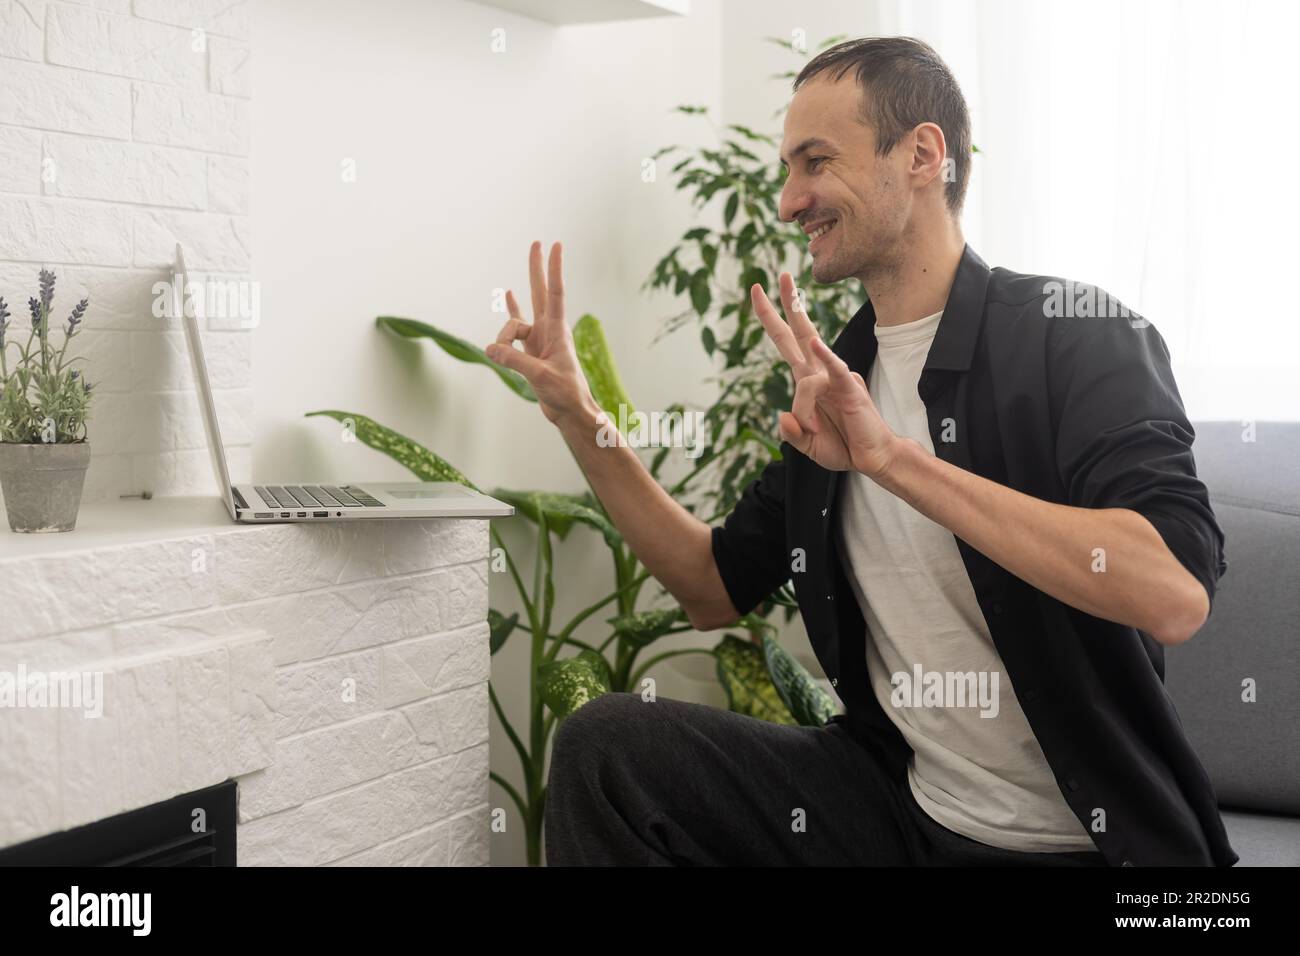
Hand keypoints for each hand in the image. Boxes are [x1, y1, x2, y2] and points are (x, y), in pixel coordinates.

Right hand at [485, 241, 594, 425]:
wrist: (571, 412)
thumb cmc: (564, 394)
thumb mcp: (538, 376)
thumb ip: (513, 360)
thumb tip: (489, 349)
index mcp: (558, 331)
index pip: (555, 292)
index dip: (554, 268)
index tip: (555, 246)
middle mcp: (549, 330)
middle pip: (540, 292)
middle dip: (536, 268)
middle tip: (536, 242)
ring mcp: (540, 339)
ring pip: (514, 324)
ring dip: (503, 338)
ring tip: (500, 355)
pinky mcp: (531, 350)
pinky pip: (515, 328)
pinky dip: (511, 312)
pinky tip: (508, 294)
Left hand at [751, 272, 901, 478]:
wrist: (872, 457)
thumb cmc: (843, 446)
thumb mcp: (807, 445)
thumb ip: (791, 433)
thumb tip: (783, 417)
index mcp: (807, 381)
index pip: (786, 342)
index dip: (770, 318)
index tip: (757, 292)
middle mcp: (819, 372)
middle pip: (798, 331)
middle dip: (788, 303)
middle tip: (780, 275)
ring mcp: (834, 377)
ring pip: (806, 378)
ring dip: (805, 410)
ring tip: (812, 429)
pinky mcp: (849, 387)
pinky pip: (834, 368)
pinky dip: (824, 355)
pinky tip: (814, 342)